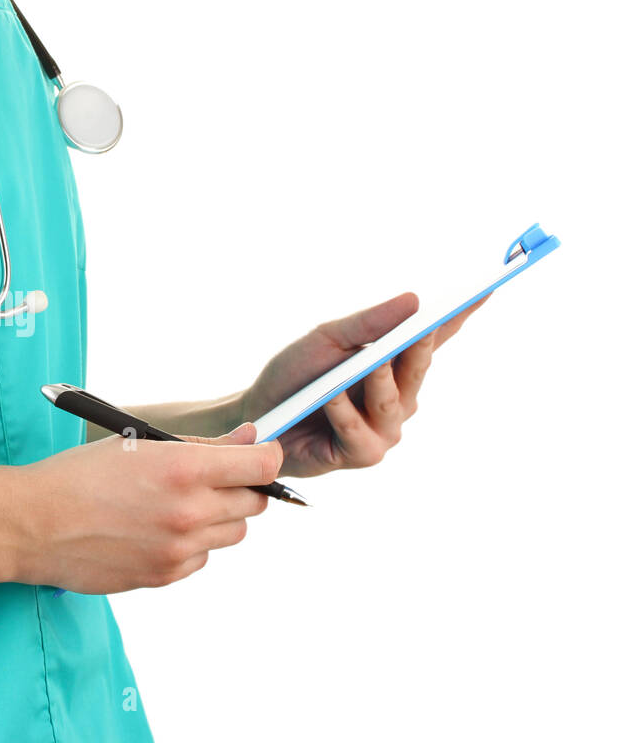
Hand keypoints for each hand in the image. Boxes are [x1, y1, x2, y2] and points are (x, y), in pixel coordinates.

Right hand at [14, 424, 281, 592]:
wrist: (33, 523)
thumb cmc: (79, 475)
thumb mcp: (140, 443)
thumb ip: (203, 444)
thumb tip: (250, 437)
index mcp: (184, 469)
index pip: (263, 464)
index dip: (266, 456)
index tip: (258, 455)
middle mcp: (190, 512)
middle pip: (255, 502)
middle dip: (241, 487)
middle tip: (210, 479)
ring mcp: (179, 549)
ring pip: (234, 534)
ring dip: (218, 518)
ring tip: (177, 506)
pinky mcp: (165, 575)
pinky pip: (202, 559)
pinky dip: (192, 545)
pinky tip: (156, 530)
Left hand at [239, 292, 486, 477]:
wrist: (256, 418)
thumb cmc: (294, 376)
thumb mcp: (325, 339)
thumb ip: (367, 323)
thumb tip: (415, 300)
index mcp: (394, 364)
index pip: (434, 337)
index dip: (461, 314)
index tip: (486, 288)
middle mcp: (398, 396)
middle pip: (418, 367)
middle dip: (422, 346)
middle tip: (424, 326)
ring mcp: (383, 428)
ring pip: (394, 401)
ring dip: (380, 382)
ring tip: (370, 364)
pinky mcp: (362, 454)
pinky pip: (359, 432)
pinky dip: (344, 412)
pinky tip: (330, 398)